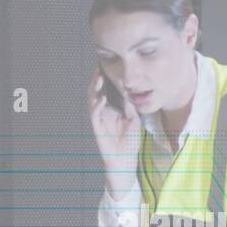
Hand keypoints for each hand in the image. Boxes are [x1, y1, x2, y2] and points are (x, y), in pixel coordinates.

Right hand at [87, 68, 140, 190]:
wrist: (126, 161)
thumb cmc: (130, 141)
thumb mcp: (133, 119)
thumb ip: (129, 106)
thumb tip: (129, 91)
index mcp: (111, 109)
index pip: (107, 90)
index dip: (107, 78)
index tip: (110, 64)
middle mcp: (103, 112)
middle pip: (97, 91)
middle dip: (98, 79)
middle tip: (100, 65)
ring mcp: (98, 119)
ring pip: (92, 100)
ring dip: (95, 88)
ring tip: (98, 77)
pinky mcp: (96, 129)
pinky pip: (94, 115)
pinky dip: (96, 106)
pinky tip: (101, 98)